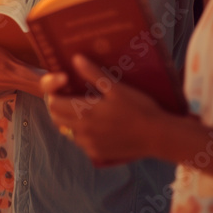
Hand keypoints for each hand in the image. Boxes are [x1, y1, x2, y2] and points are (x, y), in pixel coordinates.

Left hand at [41, 54, 169, 161]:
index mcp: (84, 112)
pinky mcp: (97, 153)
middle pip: (56, 118)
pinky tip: (94, 124)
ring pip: (66, 131)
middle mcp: (82, 131)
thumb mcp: (117, 88)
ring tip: (81, 108)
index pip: (53, 104)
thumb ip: (93, 74)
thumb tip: (75, 59)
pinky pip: (80, 142)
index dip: (54, 93)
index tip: (62, 86)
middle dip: (57, 106)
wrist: (158, 136)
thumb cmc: (139, 109)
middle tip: (68, 95)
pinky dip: (81, 133)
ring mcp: (89, 144)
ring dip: (68, 120)